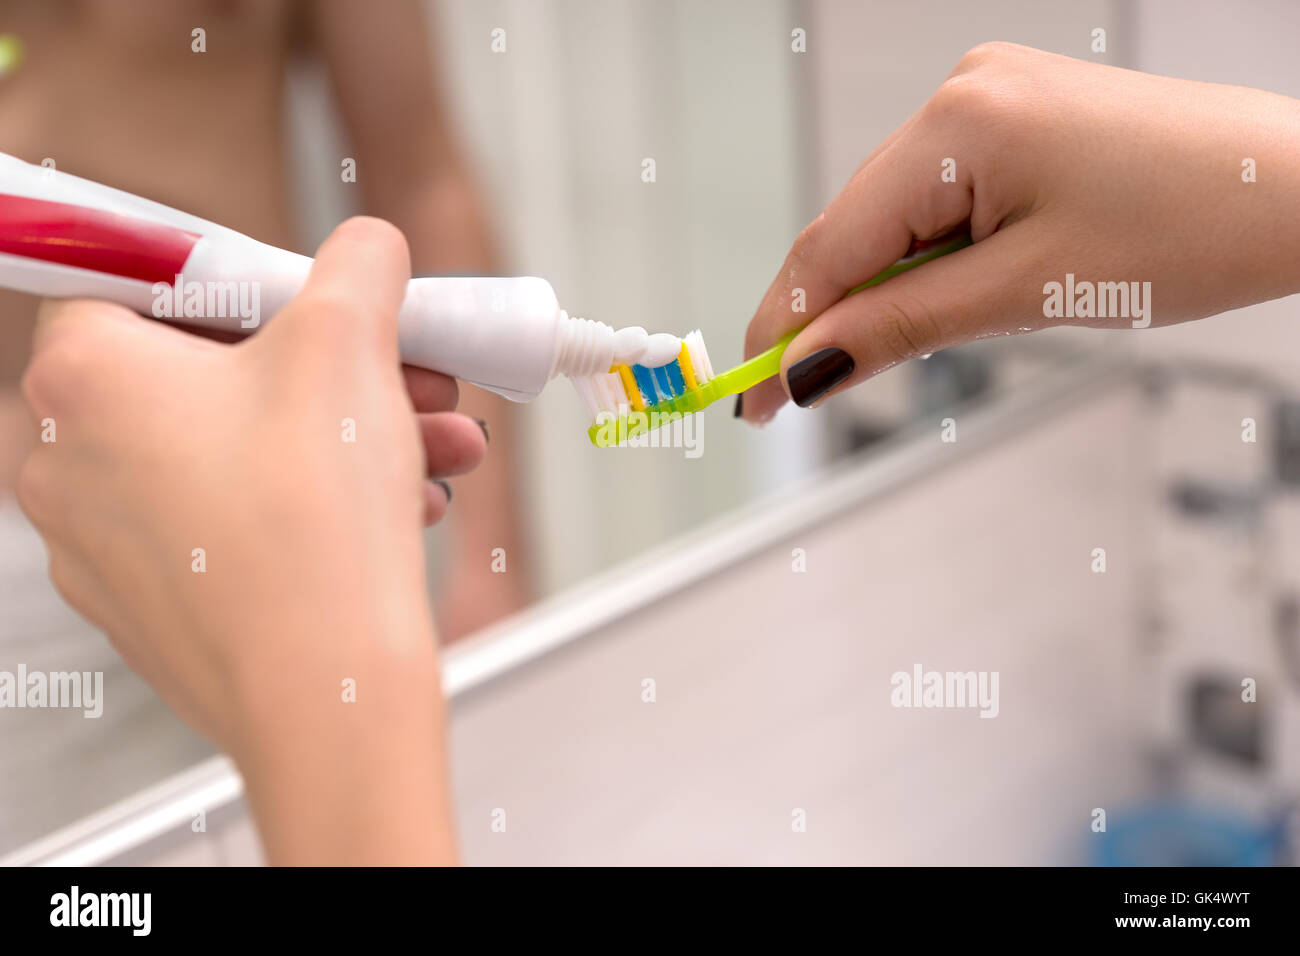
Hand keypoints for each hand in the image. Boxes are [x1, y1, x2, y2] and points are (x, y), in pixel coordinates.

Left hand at [18, 218, 480, 861]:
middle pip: (207, 370)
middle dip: (331, 364)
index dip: (241, 277)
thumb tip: (365, 246)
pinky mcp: (154, 606)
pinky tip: (403, 499)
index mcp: (78, 378)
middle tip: (406, 365)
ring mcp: (104, 546)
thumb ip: (356, 266)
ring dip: (345, 433)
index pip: (137, 278)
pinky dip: (314, 500)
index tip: (308, 294)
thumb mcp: (348, 344)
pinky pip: (235, 521)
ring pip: (235, 450)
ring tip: (437, 441)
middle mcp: (63, 463)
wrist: (327, 695)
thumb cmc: (312, 524)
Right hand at [740, 42, 1299, 421]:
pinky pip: (940, 198)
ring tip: (935, 337)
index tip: (752, 398)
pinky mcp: (1016, 117)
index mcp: (957, 125)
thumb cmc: (1190, 227)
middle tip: (802, 396)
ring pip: (895, 217)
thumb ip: (898, 330)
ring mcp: (989, 98)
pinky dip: (933, 256)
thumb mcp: (1024, 295)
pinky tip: (964, 289)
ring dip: (891, 288)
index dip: (782, 329)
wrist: (1299, 190)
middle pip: (854, 227)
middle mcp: (961, 94)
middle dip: (834, 314)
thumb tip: (805, 370)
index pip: (829, 244)